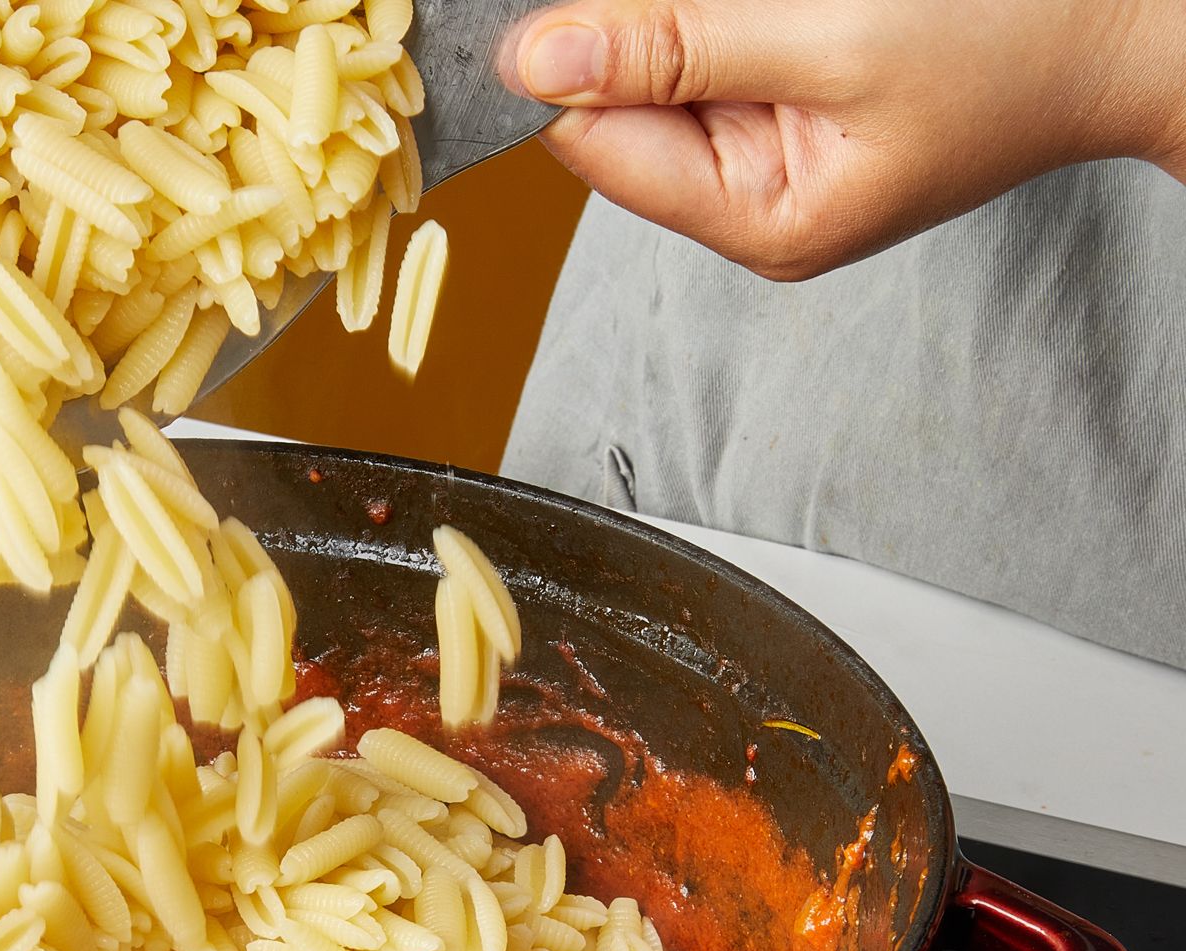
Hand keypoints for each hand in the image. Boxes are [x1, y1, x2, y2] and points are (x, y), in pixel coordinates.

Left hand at [497, 0, 1185, 278]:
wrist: (1133, 18)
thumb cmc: (1013, 37)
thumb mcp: (833, 37)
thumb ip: (676, 51)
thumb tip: (535, 61)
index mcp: (759, 220)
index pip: (593, 143)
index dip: (579, 58)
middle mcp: (755, 202)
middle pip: (623, 106)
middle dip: (645, 27)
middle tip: (751, 1)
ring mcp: (777, 152)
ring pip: (668, 66)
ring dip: (692, 16)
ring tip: (799, 7)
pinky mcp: (801, 98)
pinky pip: (722, 48)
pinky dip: (733, 16)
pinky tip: (802, 8)